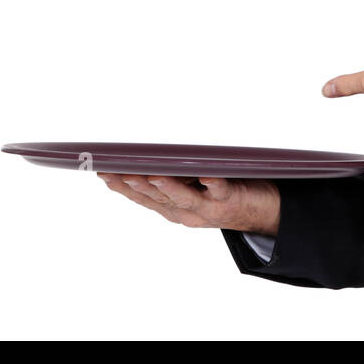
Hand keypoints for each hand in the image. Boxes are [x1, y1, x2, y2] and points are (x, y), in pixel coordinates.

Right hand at [96, 173, 280, 235]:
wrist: (262, 212)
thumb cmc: (223, 191)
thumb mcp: (192, 184)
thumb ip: (171, 173)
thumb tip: (147, 150)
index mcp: (173, 208)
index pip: (142, 198)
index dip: (121, 187)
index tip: (101, 172)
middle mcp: (187, 211)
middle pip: (157, 199)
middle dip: (135, 186)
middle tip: (115, 173)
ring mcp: (208, 207)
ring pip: (183, 198)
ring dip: (167, 187)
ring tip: (152, 176)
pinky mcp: (229, 198)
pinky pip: (220, 189)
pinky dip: (213, 182)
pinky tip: (206, 174)